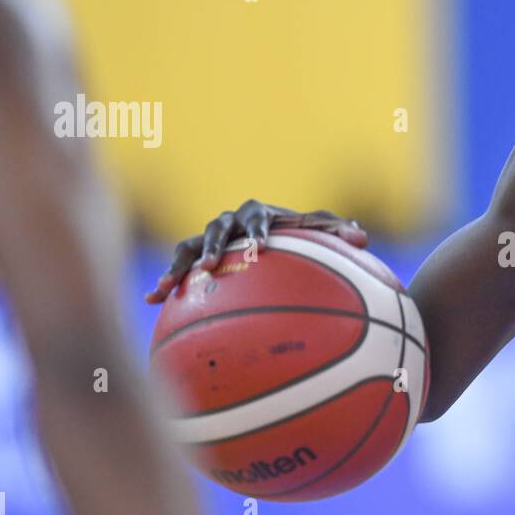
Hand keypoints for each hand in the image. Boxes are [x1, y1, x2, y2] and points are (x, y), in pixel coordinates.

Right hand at [144, 199, 367, 302]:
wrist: (274, 237)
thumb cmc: (301, 235)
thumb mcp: (322, 232)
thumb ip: (340, 231)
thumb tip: (363, 237)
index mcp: (259, 213)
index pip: (257, 218)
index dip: (258, 231)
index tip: (261, 248)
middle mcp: (229, 222)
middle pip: (216, 230)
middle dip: (213, 247)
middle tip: (211, 266)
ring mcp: (209, 239)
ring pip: (188, 248)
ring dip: (178, 266)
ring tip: (168, 287)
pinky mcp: (196, 258)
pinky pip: (178, 268)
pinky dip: (166, 283)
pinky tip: (151, 302)